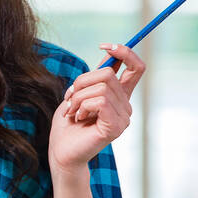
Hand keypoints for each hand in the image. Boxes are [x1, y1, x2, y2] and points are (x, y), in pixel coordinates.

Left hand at [48, 42, 145, 172]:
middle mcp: (125, 105)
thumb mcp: (79, 94)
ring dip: (78, 97)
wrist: (62, 152)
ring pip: (101, 88)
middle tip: (70, 97)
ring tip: (73, 111)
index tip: (105, 45)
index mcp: (119, 96)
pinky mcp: (115, 127)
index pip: (136, 67)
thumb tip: (108, 55)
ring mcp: (123, 117)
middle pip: (108, 73)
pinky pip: (100, 102)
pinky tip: (79, 118)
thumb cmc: (68, 124)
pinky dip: (83, 106)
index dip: (124, 52)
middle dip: (81, 81)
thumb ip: (94, 78)